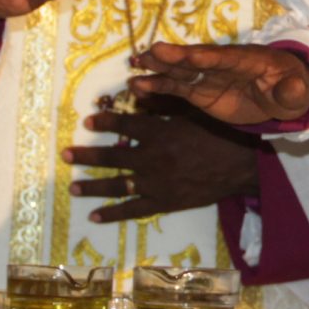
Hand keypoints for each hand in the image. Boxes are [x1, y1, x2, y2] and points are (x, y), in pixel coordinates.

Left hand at [63, 101, 260, 222]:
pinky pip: (134, 210)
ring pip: (117, 186)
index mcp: (158, 134)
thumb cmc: (220, 133)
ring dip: (92, 187)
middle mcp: (152, 159)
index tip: (87, 122)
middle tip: (65, 156)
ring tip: (73, 188)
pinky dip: (113, 213)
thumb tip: (136, 91)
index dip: (104, 124)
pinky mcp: (164, 202)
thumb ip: (163, 103)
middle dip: (86, 156)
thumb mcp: (193, 111)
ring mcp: (156, 184)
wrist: (242, 166)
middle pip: (111, 158)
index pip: (123, 127)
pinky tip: (95, 216)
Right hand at [130, 43, 308, 126]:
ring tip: (136, 66)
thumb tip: (291, 91)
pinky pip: (178, 88)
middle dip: (176, 57)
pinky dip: (158, 87)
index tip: (189, 56)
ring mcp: (210, 77)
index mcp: (249, 59)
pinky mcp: (201, 92)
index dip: (208, 57)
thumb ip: (293, 90)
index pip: (226, 58)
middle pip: (197, 60)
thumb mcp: (298, 91)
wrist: (282, 93)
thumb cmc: (291, 87)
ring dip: (160, 68)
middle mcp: (223, 64)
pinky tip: (138, 86)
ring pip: (182, 71)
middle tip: (152, 52)